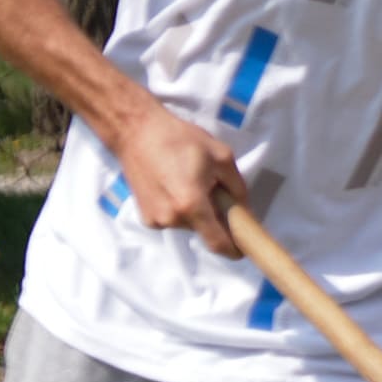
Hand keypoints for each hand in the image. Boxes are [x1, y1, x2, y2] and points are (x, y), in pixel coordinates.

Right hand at [111, 99, 251, 255]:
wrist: (136, 132)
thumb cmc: (180, 140)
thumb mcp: (221, 157)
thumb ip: (238, 189)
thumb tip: (245, 211)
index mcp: (192, 205)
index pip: (217, 243)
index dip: (234, 249)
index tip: (244, 249)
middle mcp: (172, 219)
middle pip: (205, 230)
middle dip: (215, 218)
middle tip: (214, 191)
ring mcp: (155, 220)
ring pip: (189, 225)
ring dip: (196, 212)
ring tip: (189, 183)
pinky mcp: (145, 217)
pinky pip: (173, 219)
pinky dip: (179, 209)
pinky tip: (173, 186)